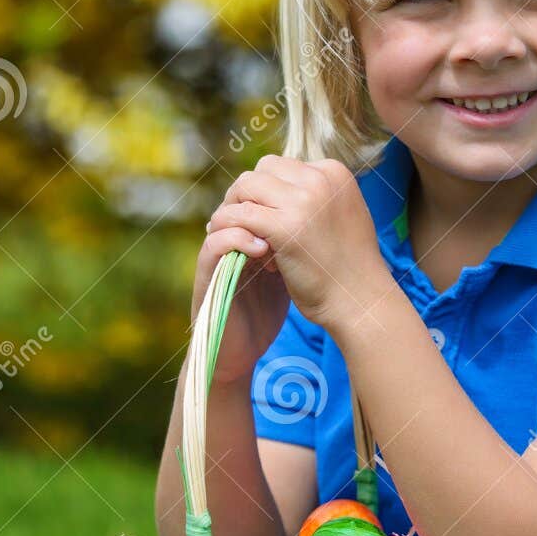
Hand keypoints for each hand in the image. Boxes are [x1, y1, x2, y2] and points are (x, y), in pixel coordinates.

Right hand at [191, 204, 290, 387]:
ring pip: (227, 213)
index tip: (307, 208)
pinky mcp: (207, 273)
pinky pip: (215, 243)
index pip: (263, 187)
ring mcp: (217, 251)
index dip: (283, 191)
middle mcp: (231, 233)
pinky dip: (238, 239)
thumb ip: (297, 238)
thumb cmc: (269, 308)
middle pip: (244, 191)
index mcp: (250, 228)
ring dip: (255, 218)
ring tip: (277, 238)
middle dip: (269, 202)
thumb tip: (329, 214)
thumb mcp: (288, 266)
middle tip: (291, 219)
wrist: (242, 348)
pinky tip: (262, 249)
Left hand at [205, 155, 388, 335]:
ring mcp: (302, 201)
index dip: (268, 191)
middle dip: (248, 195)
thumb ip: (314, 197)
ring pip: (245, 186)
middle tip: (246, 225)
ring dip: (234, 208)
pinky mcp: (284, 226)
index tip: (265, 218)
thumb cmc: (349, 265)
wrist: (360, 299)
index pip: (283, 167)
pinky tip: (230, 245)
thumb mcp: (340, 214)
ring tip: (240, 235)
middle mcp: (319, 178)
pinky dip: (226, 226)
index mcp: (334, 172)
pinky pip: (238, 214)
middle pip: (262, 170)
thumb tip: (275, 192)